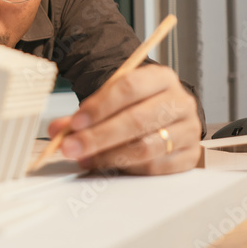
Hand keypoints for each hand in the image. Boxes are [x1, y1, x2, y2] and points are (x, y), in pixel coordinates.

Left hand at [46, 65, 201, 174]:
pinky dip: (128, 169)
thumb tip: (57, 131)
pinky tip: (109, 166)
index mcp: (161, 78)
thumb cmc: (136, 106)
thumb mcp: (111, 101)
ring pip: (145, 147)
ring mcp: (188, 130)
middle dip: (98, 136)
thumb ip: (84, 115)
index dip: (99, 106)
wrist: (165, 115)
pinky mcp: (189, 156)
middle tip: (71, 147)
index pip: (129, 87)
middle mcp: (179, 101)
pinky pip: (155, 167)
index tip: (75, 123)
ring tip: (85, 159)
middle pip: (136, 121)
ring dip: (109, 157)